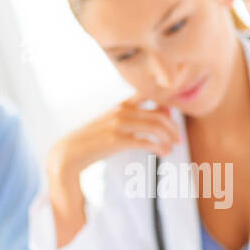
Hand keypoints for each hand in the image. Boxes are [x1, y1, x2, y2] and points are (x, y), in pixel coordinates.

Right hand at [49, 96, 180, 183]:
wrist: (71, 151)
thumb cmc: (95, 138)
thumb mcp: (114, 122)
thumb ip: (134, 116)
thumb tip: (162, 113)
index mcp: (122, 105)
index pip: (150, 96)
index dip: (166, 104)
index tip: (174, 118)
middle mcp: (122, 111)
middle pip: (158, 115)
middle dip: (173, 127)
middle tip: (178, 138)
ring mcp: (119, 125)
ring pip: (155, 127)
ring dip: (169, 138)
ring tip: (173, 146)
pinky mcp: (117, 140)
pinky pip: (146, 142)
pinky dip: (159, 147)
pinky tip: (164, 153)